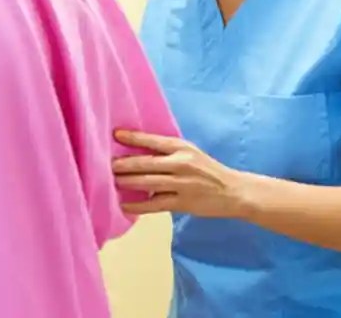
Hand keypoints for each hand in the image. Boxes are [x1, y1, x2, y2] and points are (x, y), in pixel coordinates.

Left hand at [112, 129, 251, 217]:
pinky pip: (154, 204)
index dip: (133, 138)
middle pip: (146, 163)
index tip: (115, 135)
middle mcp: (181, 163)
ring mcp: (181, 184)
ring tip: (112, 180)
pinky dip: (137, 205)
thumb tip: (138, 152)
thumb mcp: (191, 153)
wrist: (233, 191)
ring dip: (127, 182)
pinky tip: (124, 205)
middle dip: (124, 164)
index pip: (153, 141)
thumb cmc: (208, 170)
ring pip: (147, 182)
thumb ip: (168, 152)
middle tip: (107, 164)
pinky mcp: (182, 202)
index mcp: (182, 148)